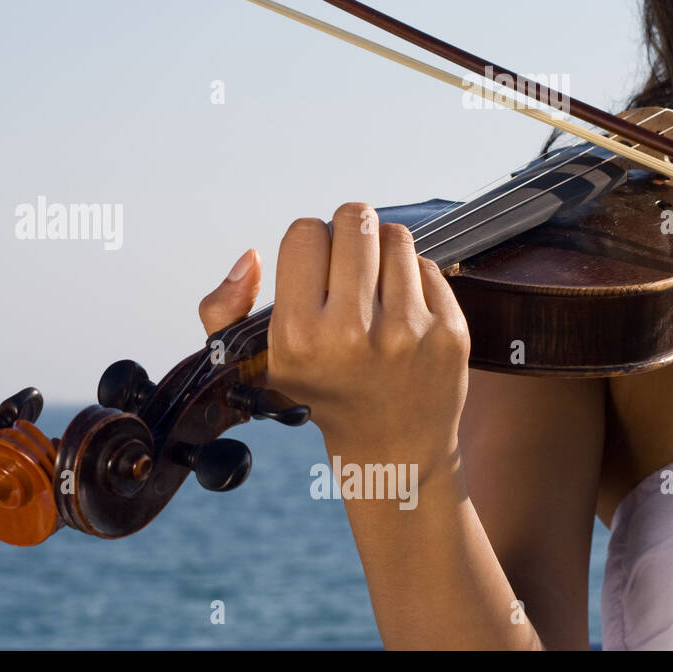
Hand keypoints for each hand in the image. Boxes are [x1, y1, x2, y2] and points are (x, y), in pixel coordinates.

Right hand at [198, 204, 469, 475]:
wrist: (392, 451)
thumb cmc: (320, 394)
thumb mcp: (254, 364)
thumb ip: (224, 309)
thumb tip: (250, 257)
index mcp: (298, 335)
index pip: (304, 233)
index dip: (308, 240)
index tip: (313, 264)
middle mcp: (351, 332)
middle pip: (353, 220)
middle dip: (347, 230)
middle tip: (347, 259)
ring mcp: (407, 331)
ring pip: (393, 236)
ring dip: (381, 250)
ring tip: (374, 285)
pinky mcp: (448, 331)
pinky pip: (426, 265)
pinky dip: (412, 277)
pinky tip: (401, 309)